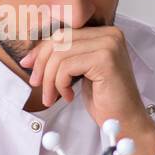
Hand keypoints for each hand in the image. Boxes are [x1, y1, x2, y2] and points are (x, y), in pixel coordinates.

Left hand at [19, 25, 147, 129]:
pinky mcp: (105, 59)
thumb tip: (31, 55)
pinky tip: (68, 96)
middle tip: (37, 84)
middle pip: (60, 40)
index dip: (41, 49)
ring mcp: (109, 44)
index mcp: (104, 33)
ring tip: (53, 96)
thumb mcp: (79, 72)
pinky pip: (67, 66)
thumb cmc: (104, 99)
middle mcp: (109, 34)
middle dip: (42, 63)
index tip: (28, 65)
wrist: (125, 121)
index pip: (63, 33)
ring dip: (50, 79)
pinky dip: (60, 83)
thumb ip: (64, 57)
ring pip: (60, 54)